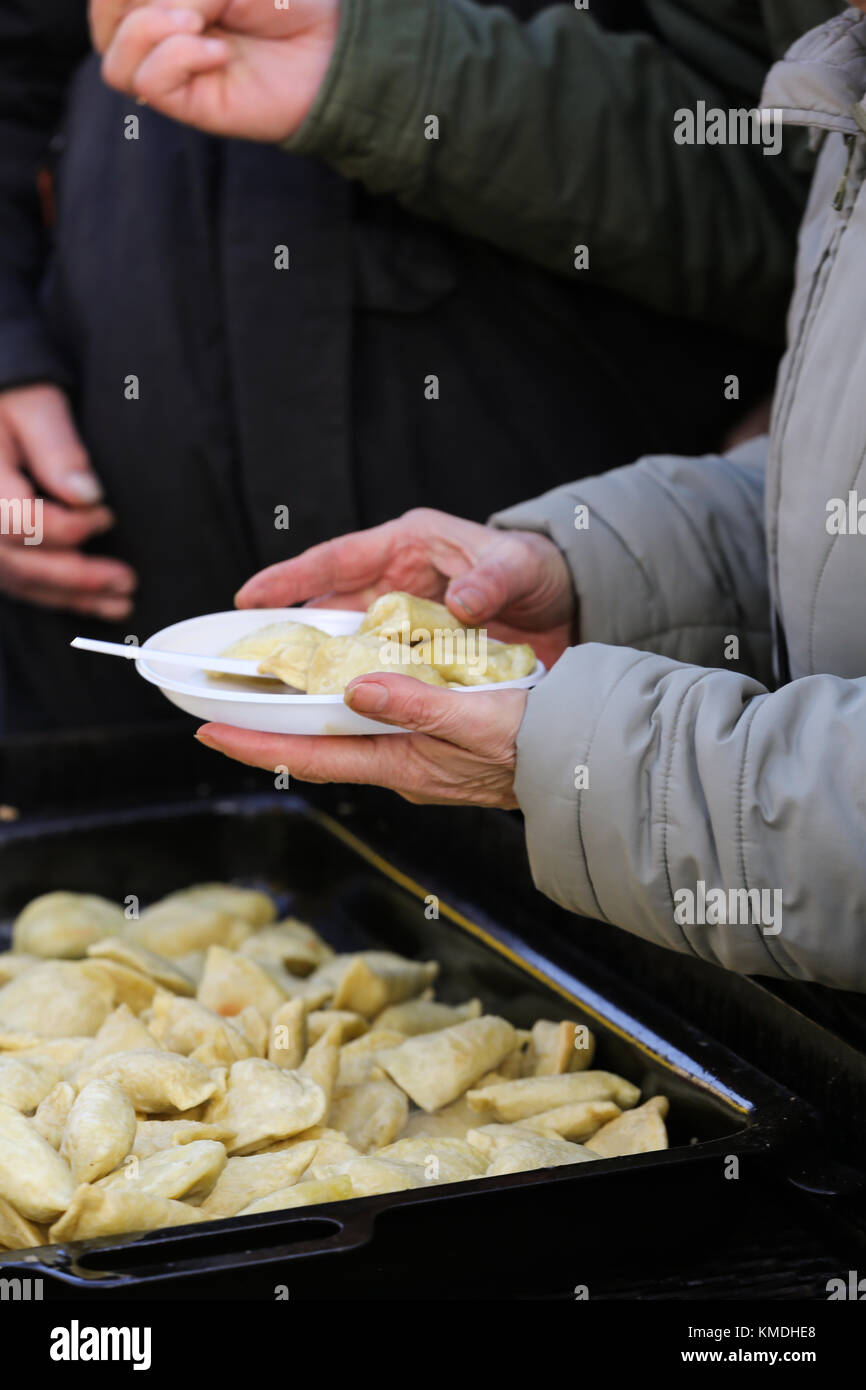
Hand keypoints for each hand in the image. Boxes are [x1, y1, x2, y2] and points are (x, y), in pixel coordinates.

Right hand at [0, 385, 136, 618]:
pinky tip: (98, 604)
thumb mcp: (34, 405)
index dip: (63, 528)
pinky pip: (19, 582)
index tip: (104, 515)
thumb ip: (58, 448)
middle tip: (126, 580)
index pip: (13, 521)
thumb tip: (86, 495)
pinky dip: (59, 596)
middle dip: (74, 576)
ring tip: (122, 602)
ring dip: (71, 596)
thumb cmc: (12, 395)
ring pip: (18, 581)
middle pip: (14, 562)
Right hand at [91, 0, 338, 141]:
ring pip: (114, 57)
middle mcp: (157, 35)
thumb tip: (146, 18)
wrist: (329, 45)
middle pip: (106, 19)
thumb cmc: (280, 2)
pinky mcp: (189, 106)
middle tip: (198, 1)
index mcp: (160, 0)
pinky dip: (177, 58)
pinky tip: (217, 53)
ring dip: (151, 28)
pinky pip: (146, 82)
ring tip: (200, 21)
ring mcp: (170, 72)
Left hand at [196, 674, 527, 806]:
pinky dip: (345, 709)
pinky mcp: (435, 749)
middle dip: (265, 731)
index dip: (254, 745)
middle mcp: (399, 767)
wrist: (580, 763)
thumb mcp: (475, 718)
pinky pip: (374, 729)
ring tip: (267, 693)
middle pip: (315, 750)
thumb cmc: (534, 744)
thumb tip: (355, 688)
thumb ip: (416, 704)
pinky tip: (341, 687)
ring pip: (342, 739)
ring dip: (303, 719)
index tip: (207, 731)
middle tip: (222, 707)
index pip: (309, 758)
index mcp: (400, 764)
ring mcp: (416, 761)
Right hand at [237, 507, 575, 669]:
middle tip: (243, 660)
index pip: (336, 559)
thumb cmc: (537, 567)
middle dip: (286, 632)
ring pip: (345, 644)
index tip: (250, 597)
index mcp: (406, 545)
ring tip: (273, 695)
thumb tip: (466, 603)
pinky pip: (376, 669)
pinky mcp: (416, 650)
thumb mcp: (519, 566)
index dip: (290, 578)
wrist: (566, 600)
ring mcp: (402, 619)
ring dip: (317, 667)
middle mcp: (394, 581)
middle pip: (326, 607)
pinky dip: (356, 689)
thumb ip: (493, 580)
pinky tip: (337, 713)